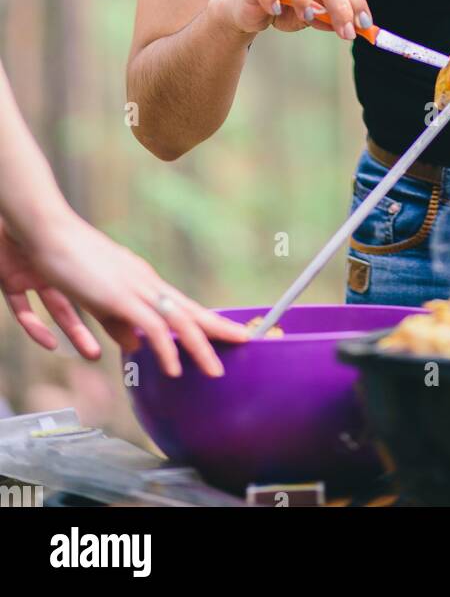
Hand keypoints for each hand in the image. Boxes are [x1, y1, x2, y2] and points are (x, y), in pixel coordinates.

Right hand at [0, 213, 248, 376]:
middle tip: (244, 342)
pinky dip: (166, 349)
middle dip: (218, 330)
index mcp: (145, 283)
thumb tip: (137, 346)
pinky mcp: (120, 296)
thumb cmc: (71, 261)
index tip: (230, 331)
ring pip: (179, 320)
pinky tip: (175, 368)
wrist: (50, 233)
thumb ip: (118, 323)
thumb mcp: (98, 300)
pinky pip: (151, 327)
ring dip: (200, 347)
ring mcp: (136, 288)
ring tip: (215, 370)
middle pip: (191, 310)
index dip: (208, 320)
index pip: (184, 306)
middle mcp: (148, 283)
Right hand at [208, 0, 371, 42]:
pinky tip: (276, 10)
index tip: (364, 25)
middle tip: (346, 31)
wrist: (247, 9)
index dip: (355, 3)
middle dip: (339, 5)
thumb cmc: (283, 8)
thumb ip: (328, 18)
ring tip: (308, 16)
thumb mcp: (311, 16)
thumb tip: (350, 28)